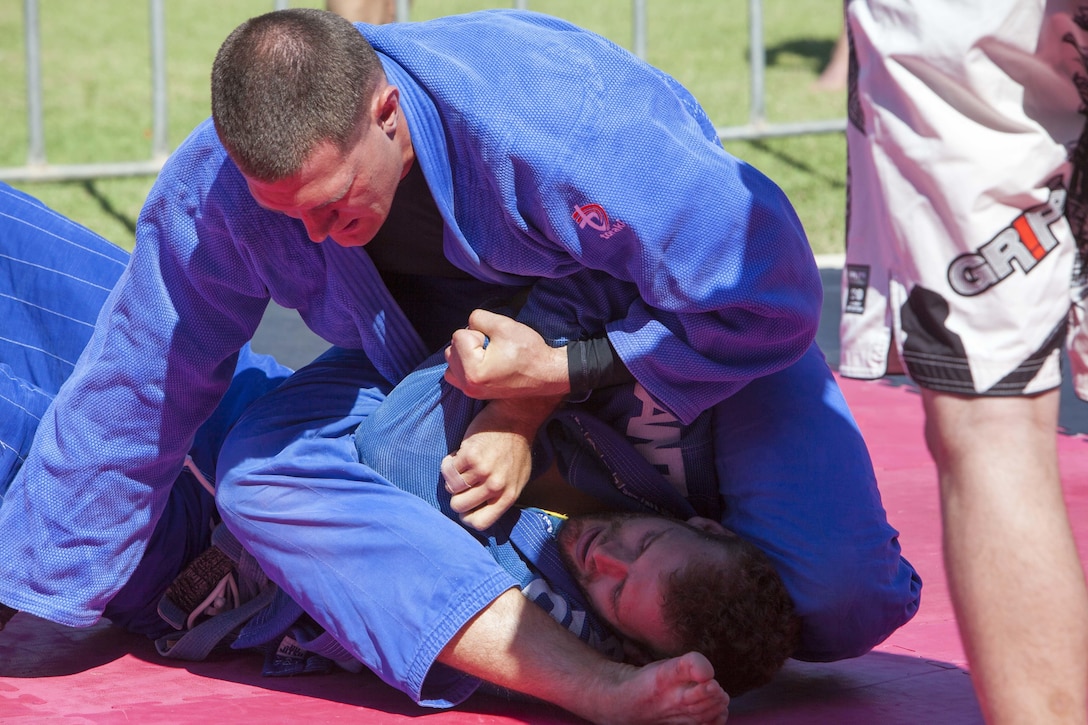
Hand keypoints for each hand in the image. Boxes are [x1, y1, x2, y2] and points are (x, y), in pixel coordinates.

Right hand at [441, 396, 561, 529]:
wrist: (515, 417)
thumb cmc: (516, 448)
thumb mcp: (518, 479)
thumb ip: (501, 497)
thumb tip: (480, 512)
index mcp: (508, 496)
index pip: (480, 524)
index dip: (467, 516)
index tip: (466, 505)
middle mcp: (495, 487)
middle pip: (459, 506)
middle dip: (456, 495)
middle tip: (462, 481)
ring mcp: (482, 471)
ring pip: (451, 487)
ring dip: (453, 476)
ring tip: (463, 464)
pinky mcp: (470, 455)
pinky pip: (447, 469)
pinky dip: (449, 462)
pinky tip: (459, 454)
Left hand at [444, 309, 568, 399]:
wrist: (547, 374)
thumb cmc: (529, 351)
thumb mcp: (504, 325)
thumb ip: (478, 318)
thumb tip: (469, 324)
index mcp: (473, 372)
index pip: (459, 335)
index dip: (479, 332)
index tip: (497, 342)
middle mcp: (468, 385)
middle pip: (452, 348)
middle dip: (470, 342)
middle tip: (494, 348)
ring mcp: (470, 391)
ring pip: (452, 359)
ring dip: (466, 352)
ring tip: (489, 355)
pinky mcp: (474, 392)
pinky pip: (455, 373)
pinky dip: (464, 364)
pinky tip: (483, 363)